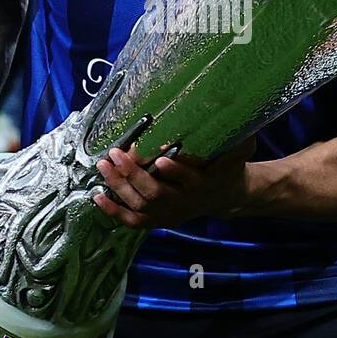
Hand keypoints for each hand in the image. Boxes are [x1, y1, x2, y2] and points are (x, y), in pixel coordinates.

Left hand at [93, 138, 255, 230]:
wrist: (225, 196)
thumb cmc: (228, 168)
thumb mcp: (240, 153)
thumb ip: (240, 140)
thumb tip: (240, 116)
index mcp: (203, 184)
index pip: (188, 180)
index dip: (175, 172)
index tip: (160, 159)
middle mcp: (184, 202)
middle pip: (157, 194)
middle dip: (135, 175)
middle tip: (118, 154)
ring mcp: (168, 213)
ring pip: (140, 205)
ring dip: (119, 187)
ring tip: (104, 165)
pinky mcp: (157, 220)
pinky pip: (132, 221)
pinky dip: (113, 211)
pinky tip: (96, 196)